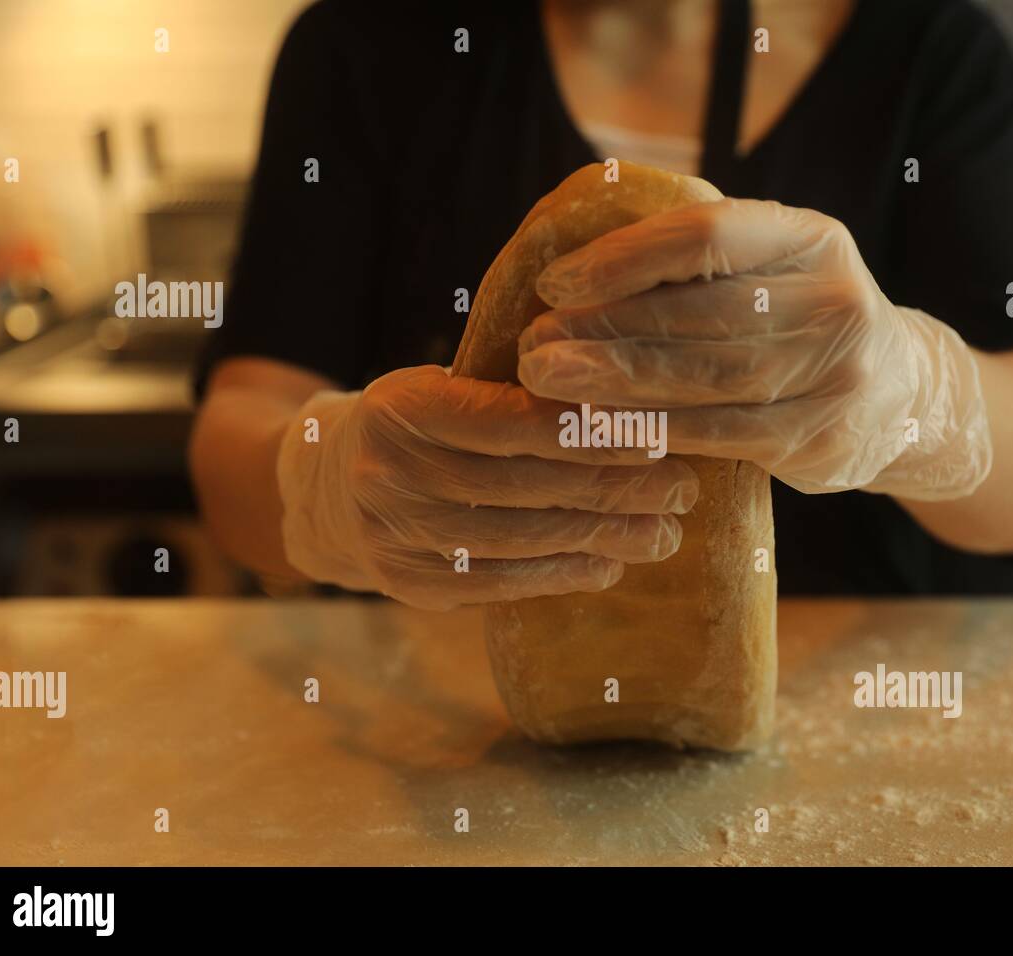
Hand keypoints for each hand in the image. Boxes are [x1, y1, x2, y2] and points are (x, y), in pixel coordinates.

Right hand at [275, 365, 697, 609]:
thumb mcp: (445, 385)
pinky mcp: (410, 586)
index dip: (591, 431)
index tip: (659, 434)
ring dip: (603, 538)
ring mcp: (395, 537)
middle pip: (526, 485)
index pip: (512, 421)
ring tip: (663, 532)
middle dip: (616, 488)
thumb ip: (515, 391)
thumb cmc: (419, 423)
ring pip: (521, 540)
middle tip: (681, 488)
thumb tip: (633, 395)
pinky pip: (501, 585)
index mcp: (403, 407)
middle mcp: (389, 474)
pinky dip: (562, 575)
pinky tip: (608, 564)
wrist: (331, 487)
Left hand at [517, 198, 991, 499]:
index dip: (624, 259)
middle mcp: (835, 299)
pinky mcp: (822, 436)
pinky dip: (657, 431)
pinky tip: (602, 429)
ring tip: (550, 385)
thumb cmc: (800, 322)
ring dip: (618, 383)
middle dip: (607, 329)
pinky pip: (724, 435)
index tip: (555, 283)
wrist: (904, 396)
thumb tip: (571, 270)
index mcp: (811, 238)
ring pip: (708, 378)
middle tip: (534, 346)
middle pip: (701, 313)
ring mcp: (838, 373)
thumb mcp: (773, 271)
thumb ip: (700, 262)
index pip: (706, 235)